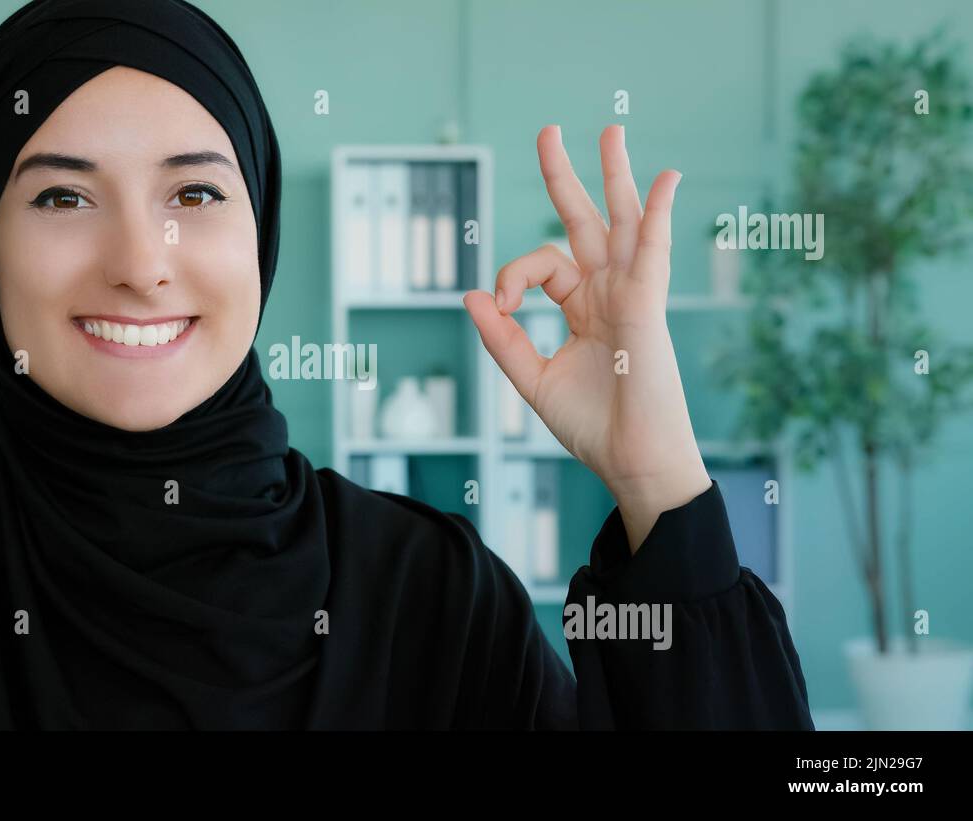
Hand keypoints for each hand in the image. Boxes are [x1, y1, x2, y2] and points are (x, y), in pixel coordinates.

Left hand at [464, 125, 710, 552]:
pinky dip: (660, 212)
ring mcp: (631, 294)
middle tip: (548, 132)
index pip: (542, 265)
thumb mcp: (532, 378)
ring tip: (609, 130)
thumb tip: (470, 294)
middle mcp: (609, 293)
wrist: (631, 460)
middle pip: (585, 221)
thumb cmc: (592, 426)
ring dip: (616, 175)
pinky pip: (653, 250)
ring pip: (622, 222)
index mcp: (583, 308)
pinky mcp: (648, 305)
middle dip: (566, 177)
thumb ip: (502, 337)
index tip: (500, 303)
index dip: (512, 274)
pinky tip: (666, 178)